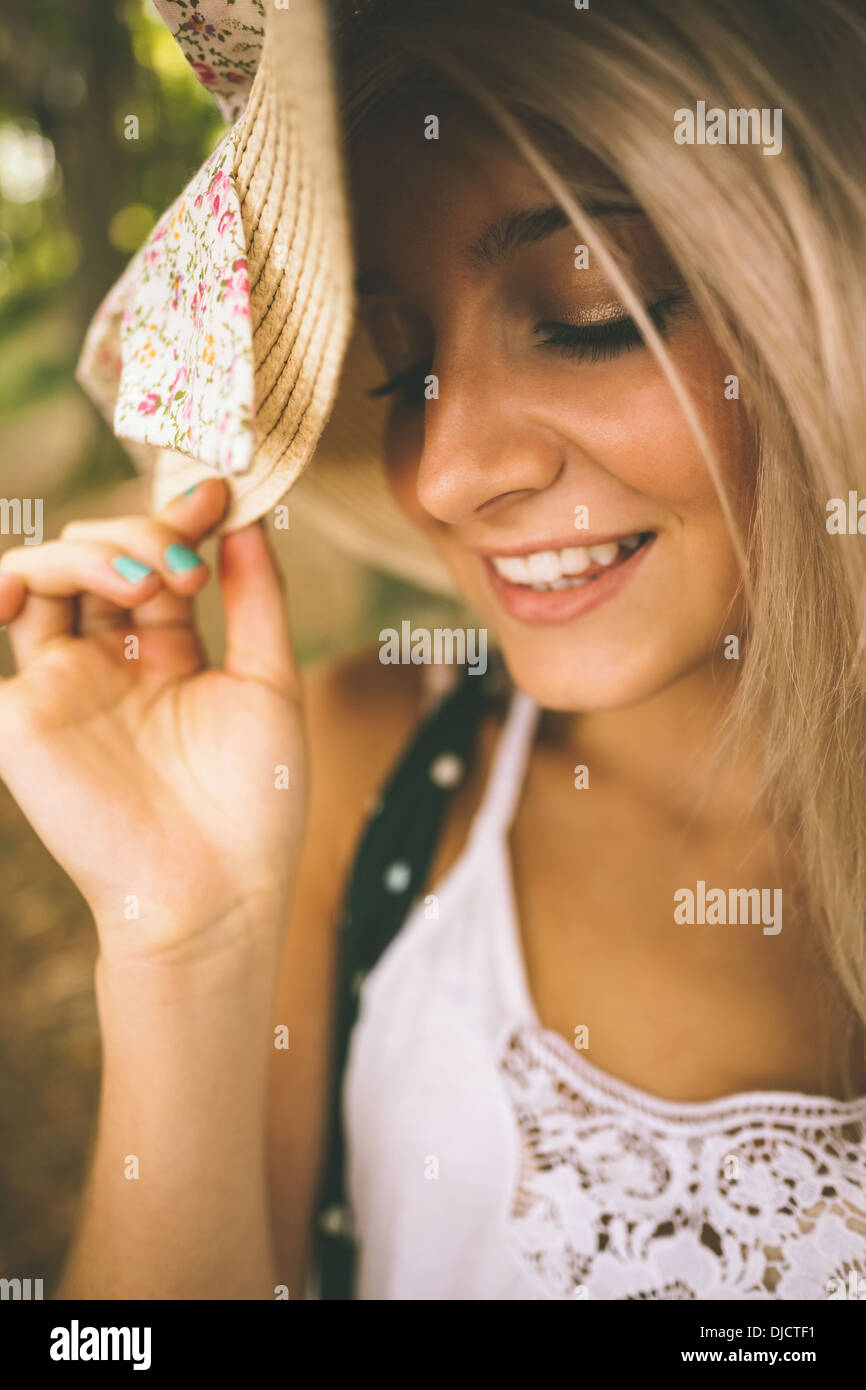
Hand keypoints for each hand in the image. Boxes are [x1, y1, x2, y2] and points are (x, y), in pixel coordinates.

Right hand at [0, 479, 305, 964]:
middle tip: (185, 570)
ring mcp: (61, 684)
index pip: (156, 556)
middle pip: (97, 554)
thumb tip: (251, 518)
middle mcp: (109, 660)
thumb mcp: (269, 683)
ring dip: (86, 551)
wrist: (215, 889)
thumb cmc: (253, 799)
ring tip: (142, 581)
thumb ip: (258, 599)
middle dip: (140, 534)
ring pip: (42, 576)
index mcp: (168, 652)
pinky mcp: (19, 717)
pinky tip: (19, 587)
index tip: (219, 491)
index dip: (179, 516)